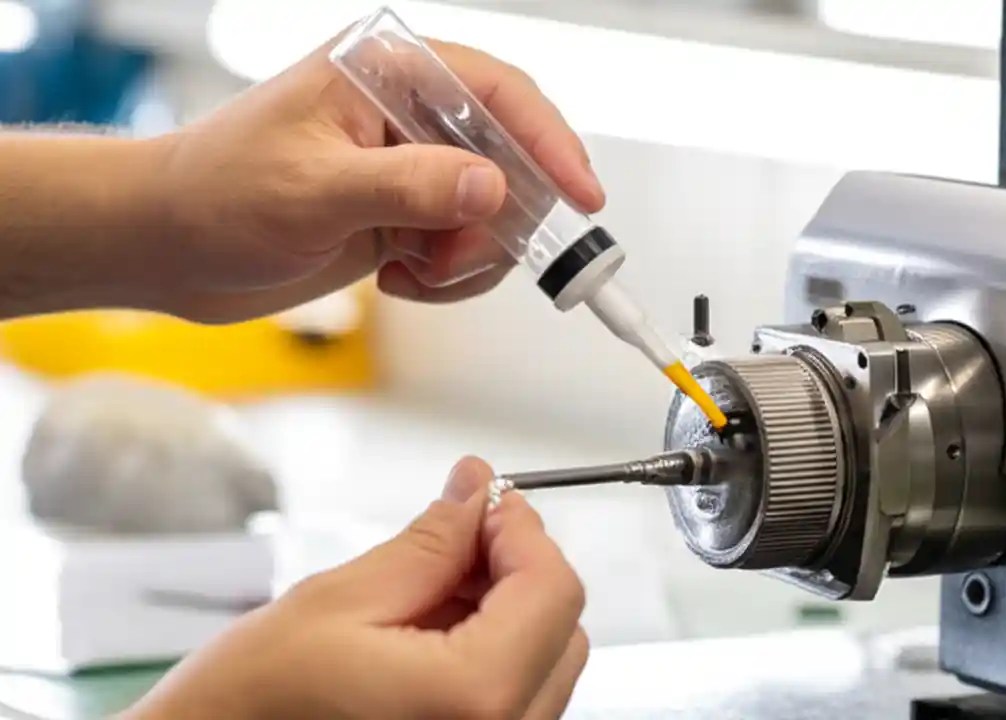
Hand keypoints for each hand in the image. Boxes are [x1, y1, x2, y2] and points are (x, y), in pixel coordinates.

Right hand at [122, 458, 587, 719]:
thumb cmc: (247, 708)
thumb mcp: (339, 600)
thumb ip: (430, 541)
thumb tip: (476, 489)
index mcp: (472, 698)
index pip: (552, 590)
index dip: (522, 530)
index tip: (484, 501)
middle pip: (562, 627)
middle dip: (518, 568)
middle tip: (457, 534)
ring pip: (545, 662)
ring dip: (506, 609)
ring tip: (429, 587)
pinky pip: (516, 696)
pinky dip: (491, 650)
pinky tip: (430, 630)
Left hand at [147, 34, 604, 322]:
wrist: (170, 249)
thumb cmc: (215, 194)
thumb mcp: (316, 190)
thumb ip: (409, 186)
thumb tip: (491, 187)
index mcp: (387, 72)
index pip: (497, 92)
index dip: (549, 142)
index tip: (580, 195)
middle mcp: (408, 114)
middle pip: (511, 159)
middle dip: (500, 219)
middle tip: (462, 255)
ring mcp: (411, 167)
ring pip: (497, 214)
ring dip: (468, 257)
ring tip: (412, 268)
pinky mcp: (408, 213)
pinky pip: (469, 248)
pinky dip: (449, 276)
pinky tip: (398, 276)